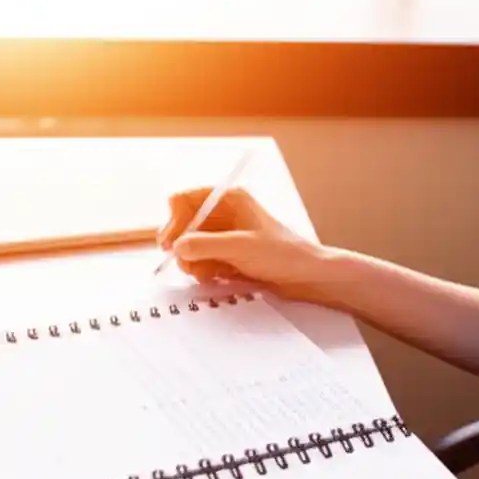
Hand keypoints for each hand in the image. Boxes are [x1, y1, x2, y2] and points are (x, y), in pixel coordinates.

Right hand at [159, 187, 332, 300]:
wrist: (306, 276)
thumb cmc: (282, 254)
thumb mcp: (242, 247)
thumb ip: (206, 245)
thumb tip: (177, 246)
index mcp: (227, 199)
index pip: (183, 201)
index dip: (174, 222)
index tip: (171, 244)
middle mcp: (222, 214)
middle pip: (182, 225)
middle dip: (182, 247)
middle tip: (186, 266)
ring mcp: (223, 235)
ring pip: (189, 246)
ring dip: (192, 262)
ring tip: (206, 275)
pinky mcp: (225, 254)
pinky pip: (201, 260)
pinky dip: (202, 270)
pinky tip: (214, 279)